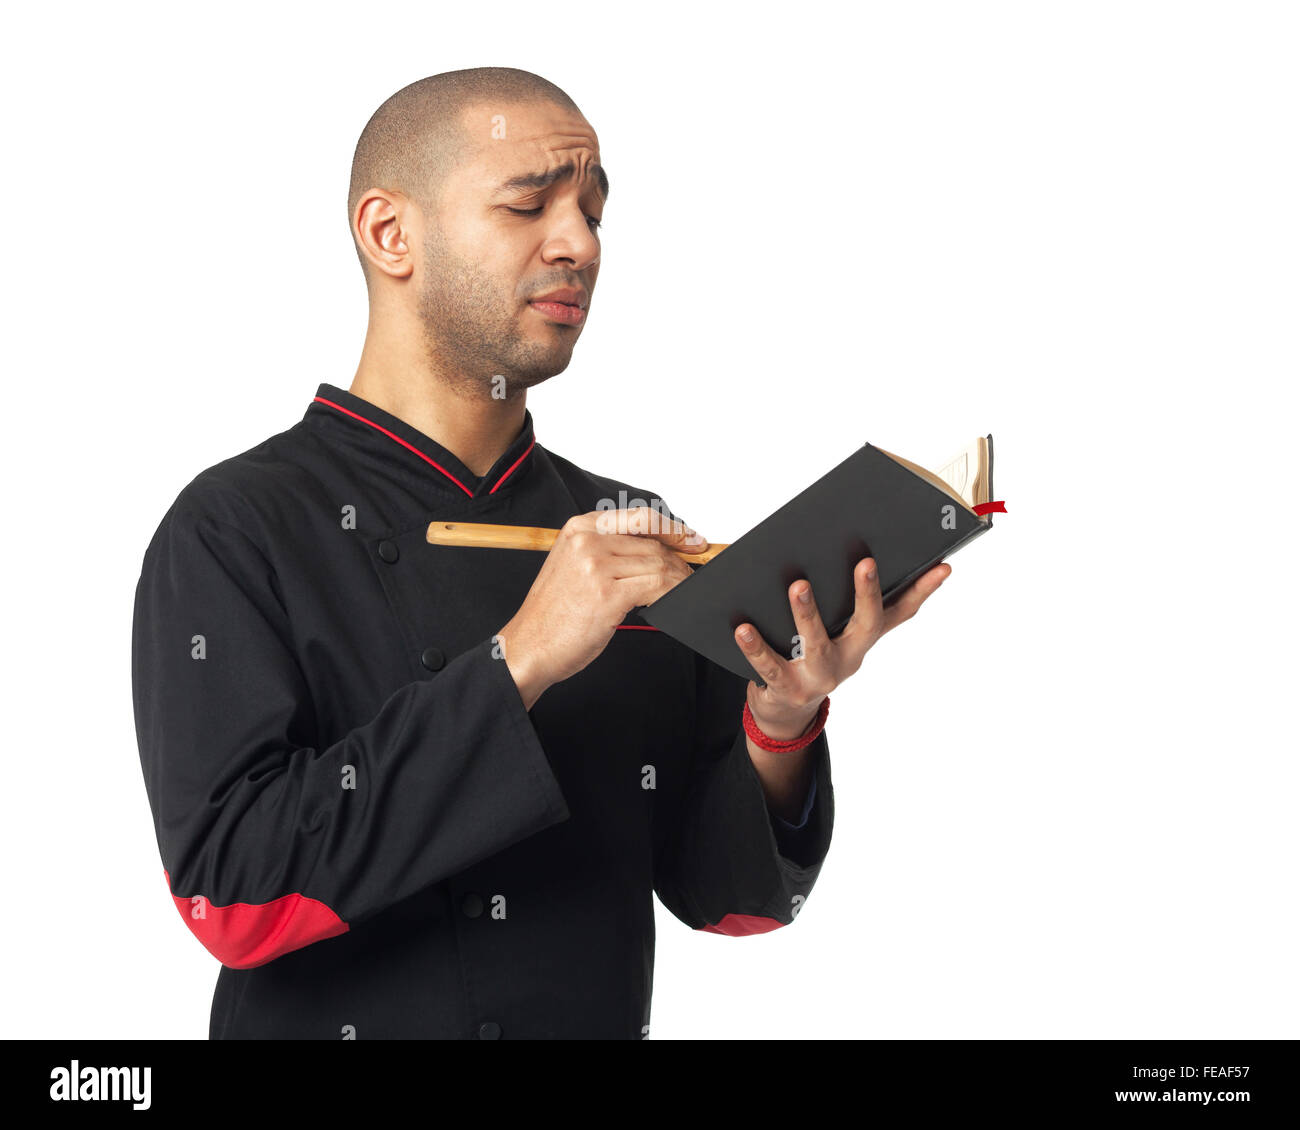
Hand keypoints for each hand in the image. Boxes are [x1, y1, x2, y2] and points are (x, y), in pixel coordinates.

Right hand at [498, 507, 703, 708]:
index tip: (691, 540)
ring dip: (678, 580)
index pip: (641, 517)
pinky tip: (670, 604)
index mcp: (580, 528)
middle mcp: (587, 540)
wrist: (528, 645)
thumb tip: (654, 551)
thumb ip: (608, 551)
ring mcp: (596, 565)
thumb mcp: (574, 567)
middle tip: (690, 576)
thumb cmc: (553, 613)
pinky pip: (656, 587)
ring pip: (658, 565)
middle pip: (653, 543)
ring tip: (682, 593)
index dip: (673, 528)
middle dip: (679, 561)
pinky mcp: (607, 593)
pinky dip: (671, 595)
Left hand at [737, 557, 951, 738]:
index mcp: (861, 639)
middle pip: (866, 625)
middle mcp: (848, 658)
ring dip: (808, 614)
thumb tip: (865, 555)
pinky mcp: (788, 688)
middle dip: (867, 594)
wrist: (785, 710)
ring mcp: (819, 676)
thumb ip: (850, 602)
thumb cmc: (811, 656)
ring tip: (799, 586)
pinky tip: (743, 627)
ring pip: (817, 644)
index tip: (941, 566)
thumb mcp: (839, 633)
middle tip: (865, 563)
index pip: (900, 612)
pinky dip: (756, 647)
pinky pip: (770, 665)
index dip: (923, 591)